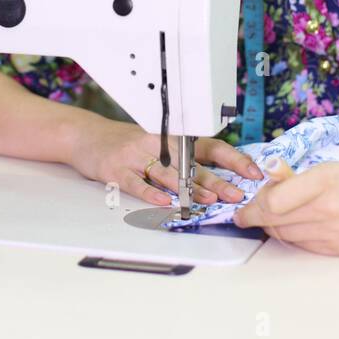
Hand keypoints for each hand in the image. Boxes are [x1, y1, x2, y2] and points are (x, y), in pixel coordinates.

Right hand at [68, 120, 262, 206]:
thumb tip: (221, 177)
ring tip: (206, 199)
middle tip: (234, 194)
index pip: (210, 146)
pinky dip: (150, 193)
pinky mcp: (116, 169)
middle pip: (192, 162)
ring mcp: (136, 156)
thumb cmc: (127, 143)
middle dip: (216, 180)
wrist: (86, 136)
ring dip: (188, 187)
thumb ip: (185, 157)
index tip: (252, 172)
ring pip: (167, 172)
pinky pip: (136, 182)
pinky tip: (163, 202)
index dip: (233, 159)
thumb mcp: (158, 143)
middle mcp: (157, 144)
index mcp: (172, 138)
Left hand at [234, 154, 338, 254]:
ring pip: (286, 236)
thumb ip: (301, 178)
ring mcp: (337, 233)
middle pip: (275, 220)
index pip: (273, 201)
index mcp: (326, 179)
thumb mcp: (336, 165)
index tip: (243, 207)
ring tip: (271, 218)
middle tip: (248, 214)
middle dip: (256, 218)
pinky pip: (304, 246)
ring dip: (273, 228)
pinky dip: (293, 237)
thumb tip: (268, 182)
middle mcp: (330, 209)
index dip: (252, 206)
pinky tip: (296, 226)